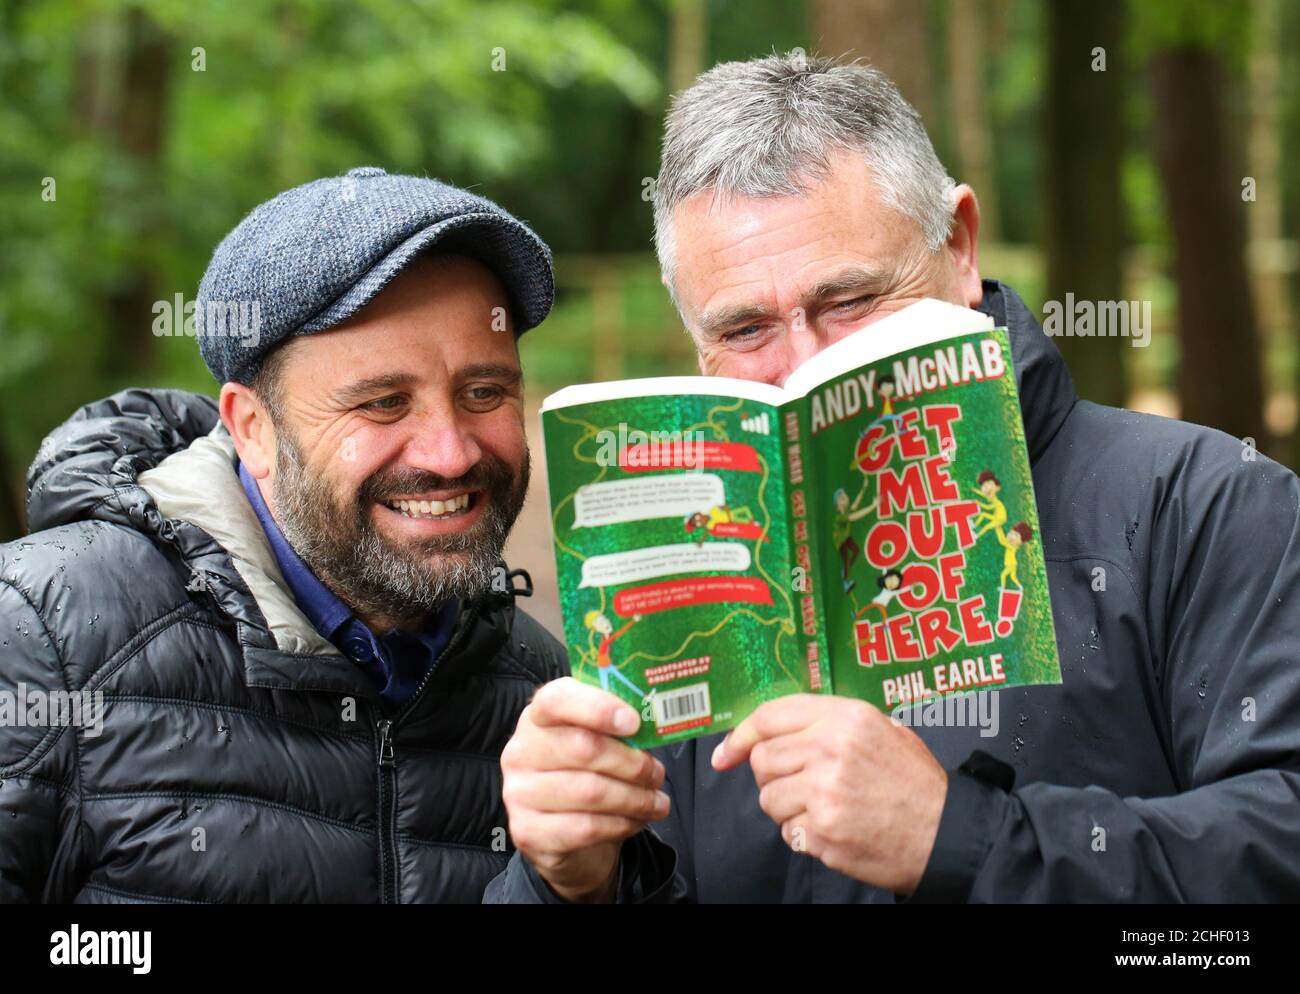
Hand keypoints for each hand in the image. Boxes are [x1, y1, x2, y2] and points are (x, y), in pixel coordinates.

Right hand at [500, 677, 669, 901]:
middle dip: (632, 763)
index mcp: (538, 717)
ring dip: (635, 798)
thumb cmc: (584, 775)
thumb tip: (655, 725)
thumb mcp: (596, 742)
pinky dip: (621, 824)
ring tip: (657, 802)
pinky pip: (585, 828)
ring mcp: (519, 793)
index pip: (556, 700)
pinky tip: (636, 821)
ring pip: (590, 792)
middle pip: (583, 747)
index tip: (634, 722)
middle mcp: (521, 751)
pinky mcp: (527, 831)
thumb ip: (616, 728)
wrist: (560, 833)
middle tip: (656, 773)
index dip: (597, 708)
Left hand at [712, 694, 946, 894]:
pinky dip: (804, 835)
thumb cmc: (915, 784)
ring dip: (788, 809)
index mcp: (845, 716)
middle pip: (763, 760)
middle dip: (772, 777)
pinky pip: (788, 832)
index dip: (741, 735)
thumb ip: (832, 722)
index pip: (770, 716)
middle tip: (802, 785)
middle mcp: (830, 748)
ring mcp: (824, 791)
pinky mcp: (823, 830)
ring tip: (826, 808)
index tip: (726, 754)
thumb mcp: (883, 730)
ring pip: (769, 799)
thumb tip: (778, 728)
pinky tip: (835, 829)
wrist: (947, 833)